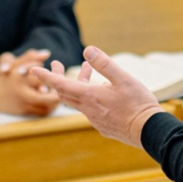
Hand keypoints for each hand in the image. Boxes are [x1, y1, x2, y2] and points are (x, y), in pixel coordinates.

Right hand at [0, 49, 57, 116]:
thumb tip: (47, 53)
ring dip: (56, 99)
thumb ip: (31, 56)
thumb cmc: (8, 75)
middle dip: (57, 89)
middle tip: (65, 83)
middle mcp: (21, 90)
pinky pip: (42, 111)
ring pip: (46, 104)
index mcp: (19, 75)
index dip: (52, 72)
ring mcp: (23, 102)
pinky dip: (51, 106)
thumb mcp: (15, 62)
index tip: (58, 66)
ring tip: (62, 91)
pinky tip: (55, 100)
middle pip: (45, 92)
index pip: (39, 72)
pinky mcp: (24, 111)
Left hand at [31, 46, 165, 147]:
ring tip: (88, 69)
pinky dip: (88, 96)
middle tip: (57, 64)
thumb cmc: (138, 104)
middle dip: (58, 78)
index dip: (47, 76)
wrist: (149, 131)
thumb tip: (87, 50)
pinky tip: (102, 90)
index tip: (33, 69)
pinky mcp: (103, 126)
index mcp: (90, 97)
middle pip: (65, 94)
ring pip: (79, 101)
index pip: (61, 85)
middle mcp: (89, 110)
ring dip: (78, 84)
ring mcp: (95, 120)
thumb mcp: (123, 78)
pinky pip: (89, 110)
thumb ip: (104, 64)